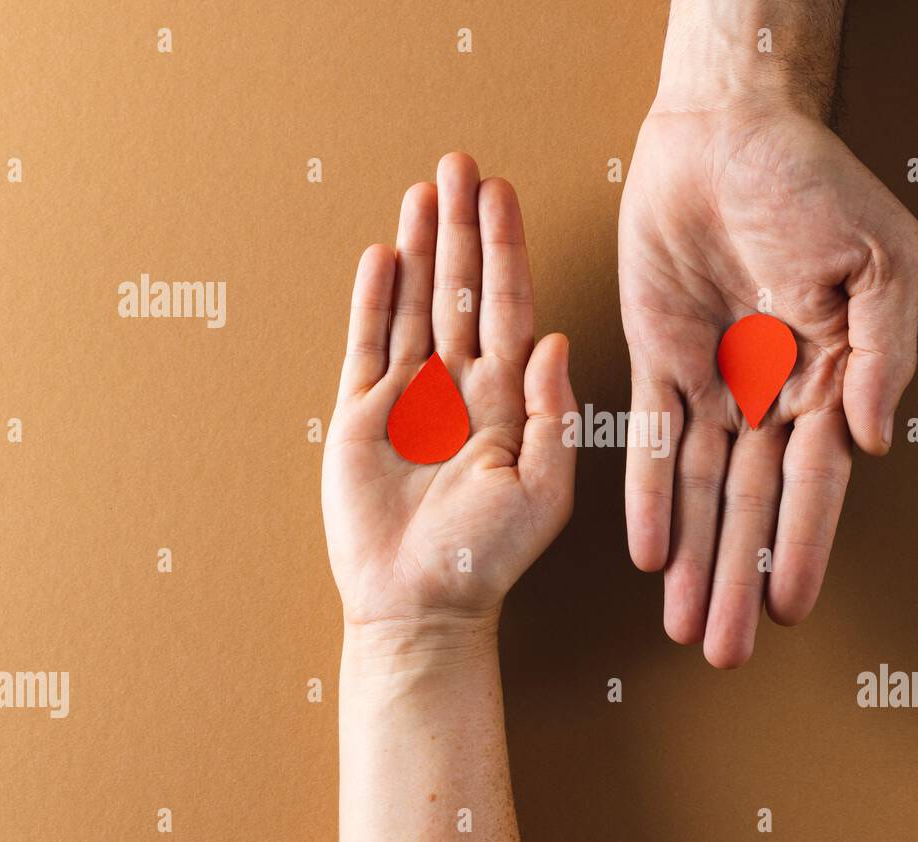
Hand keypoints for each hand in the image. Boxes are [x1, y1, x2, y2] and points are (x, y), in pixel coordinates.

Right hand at [322, 153, 576, 649]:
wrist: (422, 602)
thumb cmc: (490, 558)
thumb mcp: (543, 489)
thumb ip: (554, 415)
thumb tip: (556, 340)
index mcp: (510, 401)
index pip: (511, 307)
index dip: (508, 250)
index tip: (504, 195)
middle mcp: (462, 387)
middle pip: (462, 289)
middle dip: (463, 228)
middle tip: (461, 164)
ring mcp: (410, 397)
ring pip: (415, 303)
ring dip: (419, 247)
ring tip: (423, 191)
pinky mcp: (361, 414)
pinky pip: (367, 343)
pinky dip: (372, 300)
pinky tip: (380, 255)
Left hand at [619, 100, 917, 667]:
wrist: (730, 126)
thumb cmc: (816, 180)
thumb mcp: (883, 257)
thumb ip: (886, 352)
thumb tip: (875, 443)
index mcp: (834, 374)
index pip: (814, 481)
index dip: (800, 546)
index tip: (787, 609)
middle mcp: (772, 390)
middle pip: (750, 503)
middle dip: (736, 578)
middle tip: (724, 651)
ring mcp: (711, 377)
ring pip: (697, 486)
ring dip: (691, 557)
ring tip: (684, 626)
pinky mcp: (655, 355)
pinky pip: (646, 435)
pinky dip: (645, 491)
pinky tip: (646, 550)